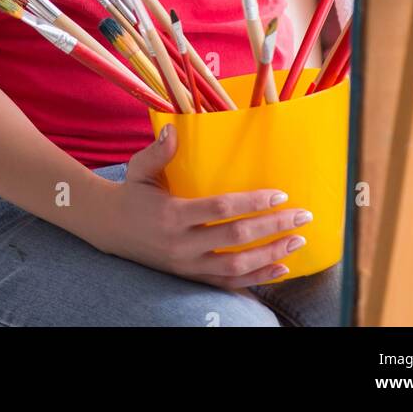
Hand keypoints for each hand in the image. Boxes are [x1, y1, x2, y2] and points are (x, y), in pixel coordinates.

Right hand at [94, 125, 309, 288]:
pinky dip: (257, 278)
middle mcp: (182, 244)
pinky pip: (229, 283)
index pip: (220, 209)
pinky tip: (280, 268)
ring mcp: (188, 265)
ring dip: (271, 255)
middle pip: (236, 239)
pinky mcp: (191, 276)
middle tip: (302, 217)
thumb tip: (172, 129)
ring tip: (297, 241)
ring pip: (237, 267)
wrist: (110, 229)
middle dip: (273, 228)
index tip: (279, 195)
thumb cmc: (131, 194)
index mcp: (172, 214)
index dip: (252, 203)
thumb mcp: (139, 170)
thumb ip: (158, 151)